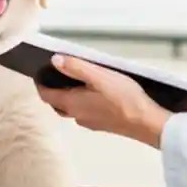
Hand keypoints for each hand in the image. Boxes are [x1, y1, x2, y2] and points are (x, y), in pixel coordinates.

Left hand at [34, 55, 171, 147]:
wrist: (147, 123)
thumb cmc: (124, 99)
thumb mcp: (99, 76)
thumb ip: (76, 68)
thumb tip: (55, 61)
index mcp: (72, 103)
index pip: (46, 95)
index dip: (40, 84)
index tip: (38, 73)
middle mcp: (77, 116)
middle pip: (57, 103)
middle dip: (52, 90)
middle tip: (55, 75)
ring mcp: (90, 122)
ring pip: (71, 109)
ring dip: (68, 96)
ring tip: (76, 81)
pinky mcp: (103, 125)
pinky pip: (85, 112)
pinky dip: (82, 102)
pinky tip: (94, 94)